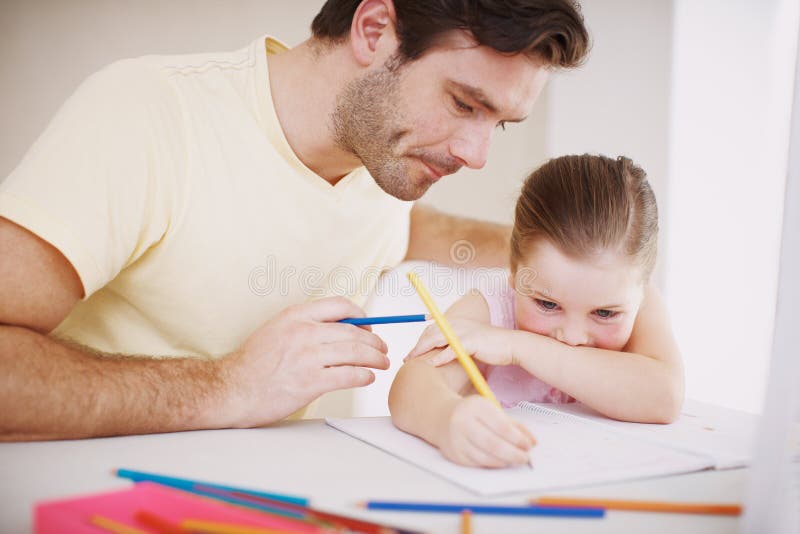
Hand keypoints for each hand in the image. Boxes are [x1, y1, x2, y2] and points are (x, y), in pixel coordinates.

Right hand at [218, 297, 388, 426]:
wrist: (230, 390)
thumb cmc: (253, 364)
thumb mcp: (277, 330)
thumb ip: (305, 325)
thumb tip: (340, 328)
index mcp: (296, 315)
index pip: (340, 305)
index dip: (361, 316)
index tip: (368, 326)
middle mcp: (303, 332)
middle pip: (354, 331)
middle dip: (374, 341)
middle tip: (382, 348)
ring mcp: (307, 357)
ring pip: (356, 353)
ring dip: (375, 359)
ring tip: (382, 363)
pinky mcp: (310, 382)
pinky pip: (348, 376)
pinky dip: (363, 377)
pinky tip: (367, 378)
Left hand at [405, 318, 515, 366]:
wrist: (511, 345)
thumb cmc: (491, 345)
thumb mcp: (470, 340)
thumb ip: (456, 342)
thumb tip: (442, 350)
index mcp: (457, 321)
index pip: (432, 328)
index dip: (421, 339)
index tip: (413, 350)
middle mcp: (458, 323)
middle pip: (431, 332)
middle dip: (417, 345)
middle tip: (407, 357)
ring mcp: (463, 332)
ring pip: (436, 339)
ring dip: (422, 350)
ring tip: (412, 360)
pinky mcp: (470, 342)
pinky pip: (450, 350)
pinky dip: (439, 357)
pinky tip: (431, 363)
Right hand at [437, 395, 535, 467]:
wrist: (442, 417)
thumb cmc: (473, 414)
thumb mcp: (492, 411)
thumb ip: (514, 425)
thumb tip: (533, 442)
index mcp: (475, 407)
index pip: (501, 426)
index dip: (518, 438)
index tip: (529, 445)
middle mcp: (463, 422)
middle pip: (493, 444)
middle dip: (513, 454)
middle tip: (525, 458)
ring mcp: (457, 440)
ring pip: (485, 457)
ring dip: (505, 462)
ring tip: (516, 460)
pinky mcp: (455, 455)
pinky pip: (478, 463)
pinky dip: (493, 464)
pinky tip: (501, 462)